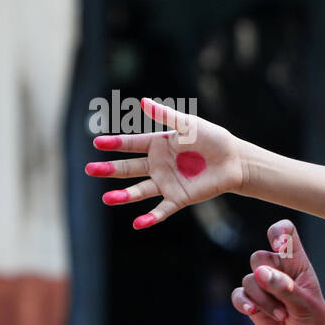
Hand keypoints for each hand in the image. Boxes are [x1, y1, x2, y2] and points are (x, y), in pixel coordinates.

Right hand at [87, 98, 246, 228]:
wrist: (235, 160)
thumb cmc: (213, 139)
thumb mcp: (189, 125)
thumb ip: (167, 116)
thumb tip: (144, 101)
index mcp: (157, 145)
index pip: (131, 144)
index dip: (115, 144)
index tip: (97, 142)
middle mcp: (157, 165)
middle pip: (129, 169)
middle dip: (109, 169)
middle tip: (90, 170)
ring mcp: (167, 183)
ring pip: (140, 190)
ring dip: (124, 195)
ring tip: (107, 198)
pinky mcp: (179, 198)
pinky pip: (162, 209)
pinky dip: (151, 217)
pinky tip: (138, 223)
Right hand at [231, 219, 324, 324]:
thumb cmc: (313, 321)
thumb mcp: (306, 305)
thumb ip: (285, 288)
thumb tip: (260, 272)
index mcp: (297, 262)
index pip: (286, 232)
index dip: (279, 232)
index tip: (278, 245)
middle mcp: (278, 269)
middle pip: (258, 256)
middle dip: (267, 278)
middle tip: (286, 298)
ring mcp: (263, 285)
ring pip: (249, 279)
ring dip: (264, 300)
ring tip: (282, 315)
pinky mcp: (251, 301)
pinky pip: (238, 294)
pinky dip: (244, 303)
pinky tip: (252, 311)